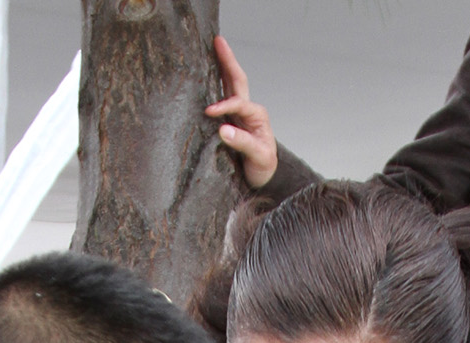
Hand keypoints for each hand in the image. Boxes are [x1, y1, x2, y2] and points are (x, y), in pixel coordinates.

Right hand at [208, 36, 277, 188]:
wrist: (263, 175)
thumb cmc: (263, 166)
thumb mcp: (258, 157)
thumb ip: (242, 143)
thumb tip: (223, 130)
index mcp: (257, 116)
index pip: (238, 104)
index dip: (224, 106)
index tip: (210, 112)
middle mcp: (249, 110)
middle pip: (237, 79)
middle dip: (228, 60)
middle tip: (218, 41)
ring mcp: (239, 112)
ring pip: (230, 83)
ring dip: (222, 64)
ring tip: (213, 47)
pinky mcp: (230, 118)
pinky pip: (222, 94)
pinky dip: (215, 80)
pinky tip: (206, 71)